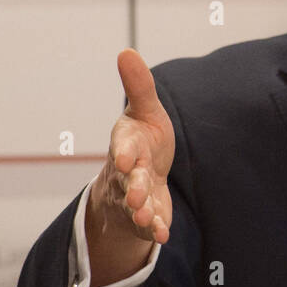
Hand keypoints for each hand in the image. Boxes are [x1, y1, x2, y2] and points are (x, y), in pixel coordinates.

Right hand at [89, 49, 175, 247]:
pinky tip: (163, 235)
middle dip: (132, 187)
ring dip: (140, 212)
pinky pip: (148, 225)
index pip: (123, 147)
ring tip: (147, 218)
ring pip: (134, 206)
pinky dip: (155, 230)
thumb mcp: (146, 111)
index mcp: (127, 144)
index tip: (125, 157)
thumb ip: (139, 86)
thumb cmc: (144, 139)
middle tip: (137, 195)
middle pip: (127, 180)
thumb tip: (126, 51)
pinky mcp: (146, 215)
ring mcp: (134, 196)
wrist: (139, 176)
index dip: (124, 152)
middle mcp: (126, 172)